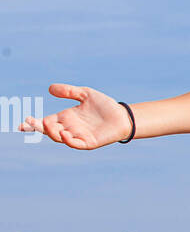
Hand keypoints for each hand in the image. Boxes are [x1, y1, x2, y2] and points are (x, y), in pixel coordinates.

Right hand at [18, 84, 133, 148]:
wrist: (122, 115)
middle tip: (30, 122)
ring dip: (52, 133)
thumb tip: (50, 88)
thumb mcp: (84, 94)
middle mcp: (69, 128)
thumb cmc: (104, 105)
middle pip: (49, 131)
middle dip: (38, 128)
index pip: (46, 122)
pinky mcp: (88, 142)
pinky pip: (76, 144)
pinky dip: (69, 140)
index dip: (35, 123)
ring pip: (60, 138)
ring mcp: (78, 136)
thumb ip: (69, 91)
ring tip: (47, 126)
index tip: (24, 122)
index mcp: (66, 118)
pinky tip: (65, 134)